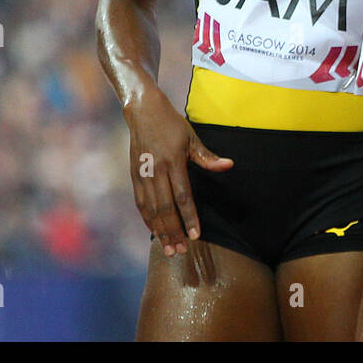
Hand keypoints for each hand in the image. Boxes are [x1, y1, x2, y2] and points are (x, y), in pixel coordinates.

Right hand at [124, 88, 232, 255]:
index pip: (183, 196)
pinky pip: (140, 203)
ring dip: (160, 231)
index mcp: (173, 162)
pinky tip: (155, 232)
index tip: (196, 235)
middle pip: (165, 208)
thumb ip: (207, 157)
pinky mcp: (134, 176)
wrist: (142, 111)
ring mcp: (142, 175)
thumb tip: (229, 166)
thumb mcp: (192, 137)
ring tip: (169, 249)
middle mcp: (156, 171)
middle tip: (182, 251)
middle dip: (174, 231)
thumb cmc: (172, 124)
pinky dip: (148, 220)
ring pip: (151, 210)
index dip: (189, 217)